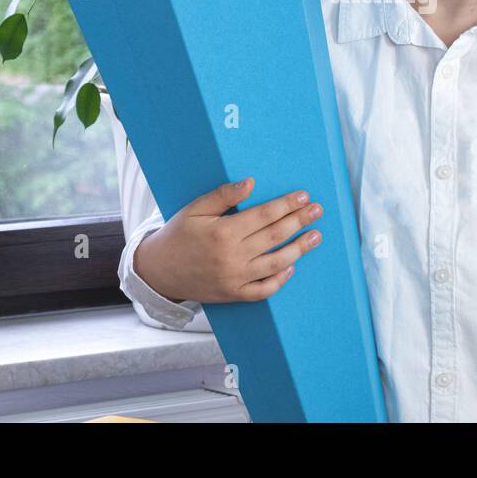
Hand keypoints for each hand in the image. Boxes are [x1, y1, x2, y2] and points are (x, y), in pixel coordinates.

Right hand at [132, 177, 323, 303]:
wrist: (159, 271)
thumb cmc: (178, 234)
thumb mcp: (195, 209)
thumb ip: (223, 195)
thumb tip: (251, 182)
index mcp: (223, 232)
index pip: (264, 215)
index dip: (287, 205)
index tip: (304, 196)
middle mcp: (232, 256)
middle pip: (275, 236)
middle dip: (300, 221)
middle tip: (317, 211)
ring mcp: (234, 278)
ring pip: (276, 263)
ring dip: (299, 249)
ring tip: (315, 236)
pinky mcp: (234, 295)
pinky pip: (264, 290)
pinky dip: (280, 279)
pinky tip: (292, 266)